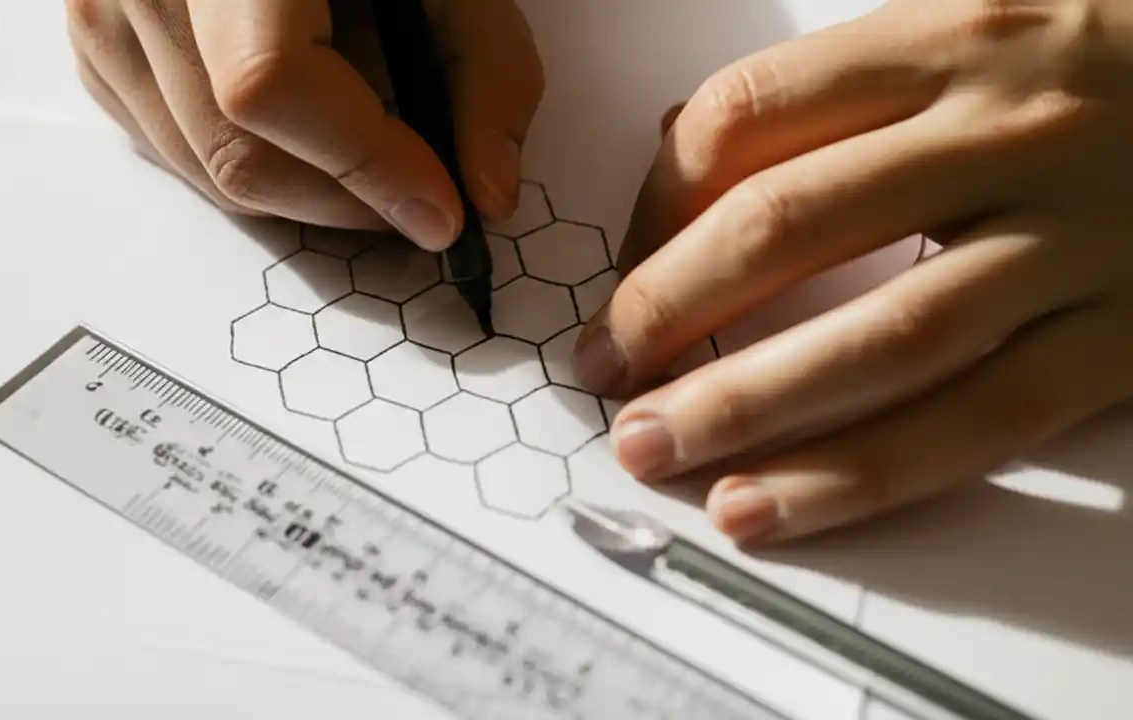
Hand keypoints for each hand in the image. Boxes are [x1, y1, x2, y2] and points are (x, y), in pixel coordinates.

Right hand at [65, 0, 543, 248]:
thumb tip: (486, 198)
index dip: (364, 164)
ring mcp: (102, 10)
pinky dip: (248, 168)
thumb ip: (486, 76)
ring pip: (202, 168)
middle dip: (345, 202)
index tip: (442, 212)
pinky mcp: (96, 44)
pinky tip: (302, 138)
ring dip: (303, 196)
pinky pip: (171, 151)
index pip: (272, 82)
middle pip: (235, 149)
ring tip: (370, 167)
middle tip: (420, 203)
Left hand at [577, 0, 1132, 542]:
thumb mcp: (976, 30)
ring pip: (877, 337)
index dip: (656, 200)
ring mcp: (1068, 243)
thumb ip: (840, 88)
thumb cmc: (1101, 69)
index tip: (624, 268)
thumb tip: (681, 149)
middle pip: (788, 225)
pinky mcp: (1117, 341)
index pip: (748, 115)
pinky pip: (972, 422)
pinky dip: (856, 475)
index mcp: (951, 39)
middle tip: (604, 367)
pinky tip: (766, 507)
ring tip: (651, 448)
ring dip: (742, 405)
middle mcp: (1005, 132)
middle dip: (669, 307)